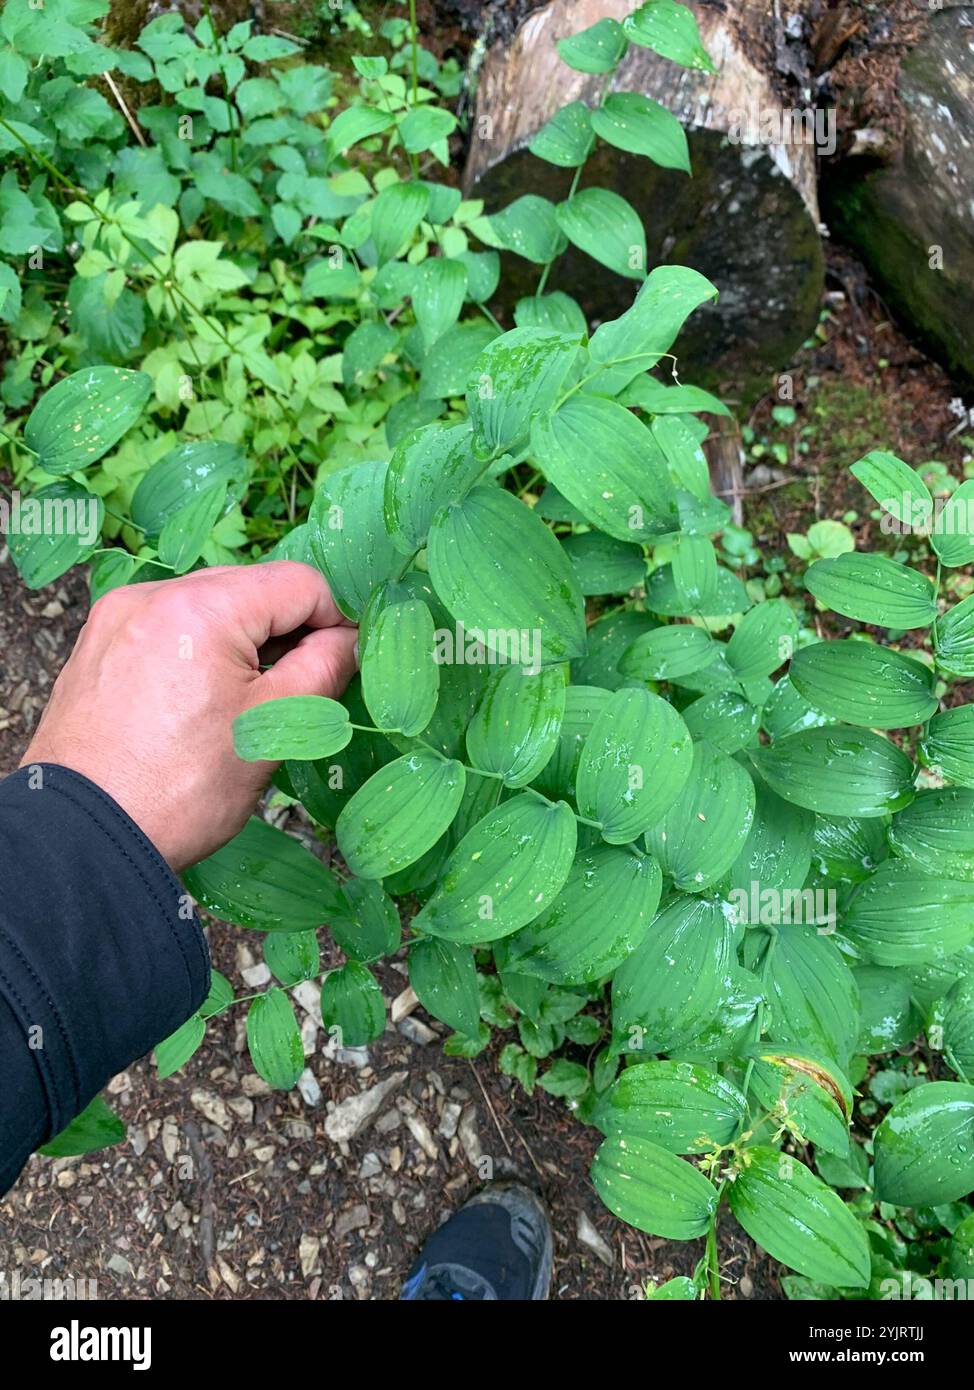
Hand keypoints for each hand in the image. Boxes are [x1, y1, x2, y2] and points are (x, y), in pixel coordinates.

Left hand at [21, 562, 357, 871]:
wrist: (84, 838)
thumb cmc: (182, 790)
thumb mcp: (275, 728)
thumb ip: (324, 668)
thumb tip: (349, 640)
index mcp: (202, 608)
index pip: (300, 584)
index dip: (335, 623)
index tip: (340, 666)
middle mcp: (153, 595)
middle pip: (252, 588)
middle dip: (285, 634)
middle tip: (295, 693)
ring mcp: (119, 617)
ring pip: (209, 608)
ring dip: (241, 644)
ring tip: (242, 706)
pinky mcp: (98, 645)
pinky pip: (168, 629)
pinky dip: (196, 654)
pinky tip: (198, 705)